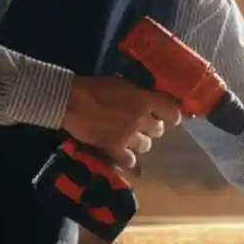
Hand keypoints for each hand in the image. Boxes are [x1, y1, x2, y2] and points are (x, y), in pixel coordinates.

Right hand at [61, 76, 181, 168]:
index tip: (168, 118)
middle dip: (151, 128)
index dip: (171, 116)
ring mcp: (129, 135)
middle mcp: (141, 118)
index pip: (171, 111)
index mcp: (144, 99)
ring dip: (139, 142)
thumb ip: (137, 93)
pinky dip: (126, 158)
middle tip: (141, 125)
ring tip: (129, 138)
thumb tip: (147, 97)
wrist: (71, 101)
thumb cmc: (93, 87)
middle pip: (158, 130)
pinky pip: (129, 160)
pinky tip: (121, 154)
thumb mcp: (121, 83)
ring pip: (146, 145)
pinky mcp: (114, 148)